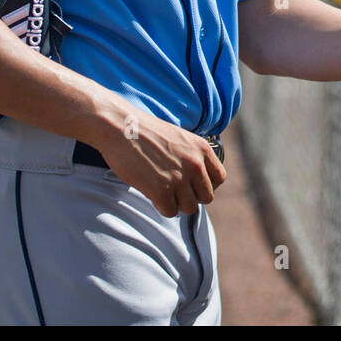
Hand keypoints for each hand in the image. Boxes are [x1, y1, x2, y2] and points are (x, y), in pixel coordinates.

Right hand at [95, 110, 225, 217]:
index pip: (219, 178)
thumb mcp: (180, 138)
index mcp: (202, 149)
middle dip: (191, 196)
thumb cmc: (146, 133)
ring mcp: (179, 178)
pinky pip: (171, 212)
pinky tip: (153, 194)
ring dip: (177, 203)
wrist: (121, 128)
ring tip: (163, 191)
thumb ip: (192, 157)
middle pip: (207, 197)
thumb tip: (197, 180)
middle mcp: (195, 164)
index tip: (194, 186)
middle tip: (175, 190)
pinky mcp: (161, 191)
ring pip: (190, 208)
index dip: (206, 185)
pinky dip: (162, 206)